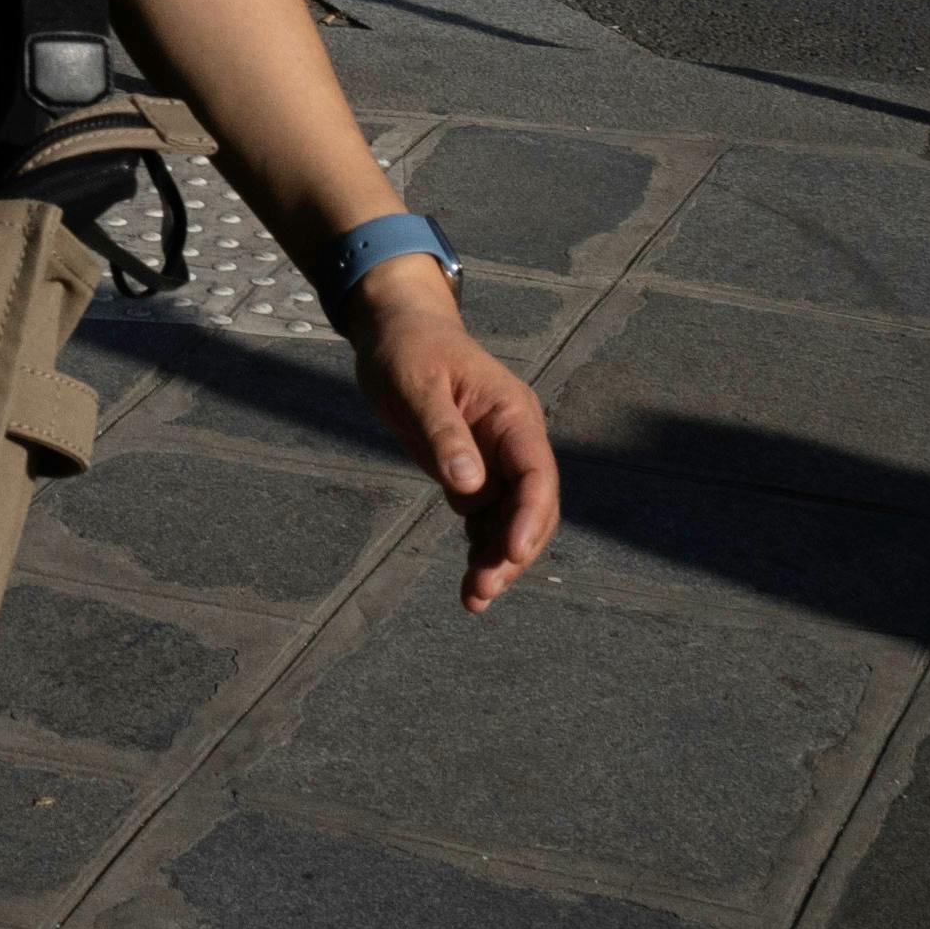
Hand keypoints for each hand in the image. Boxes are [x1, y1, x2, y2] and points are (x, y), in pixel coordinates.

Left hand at [348, 273, 561, 607]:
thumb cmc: (407, 347)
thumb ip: (443, 433)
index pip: (536, 473)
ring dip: (497, 560)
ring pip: (510, 520)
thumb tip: (470, 486)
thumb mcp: (417, 385)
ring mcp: (497, 458)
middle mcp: (514, 440)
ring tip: (472, 599)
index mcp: (512, 414)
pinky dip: (482, 548)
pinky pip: (488, 517)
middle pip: (531, 507)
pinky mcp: (476, 471)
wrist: (393, 329)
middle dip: (512, 552)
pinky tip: (469, 580)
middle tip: (481, 590)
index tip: (511, 553)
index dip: (530, 516)